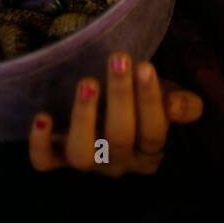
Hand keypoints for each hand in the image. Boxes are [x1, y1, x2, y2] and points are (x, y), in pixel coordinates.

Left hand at [28, 53, 202, 176]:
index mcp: (148, 152)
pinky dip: (40, 145)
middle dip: (120, 97)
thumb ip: (183, 104)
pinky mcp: (57, 158)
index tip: (144, 66)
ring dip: (84, 118)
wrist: (111, 112)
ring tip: (88, 82)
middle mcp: (118, 163)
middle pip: (119, 138)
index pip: (153, 132)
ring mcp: (87, 163)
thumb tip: (174, 107)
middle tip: (119, 59)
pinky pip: (44, 163)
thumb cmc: (141, 102)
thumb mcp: (168, 99)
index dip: (150, 101)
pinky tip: (42, 118)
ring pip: (82, 155)